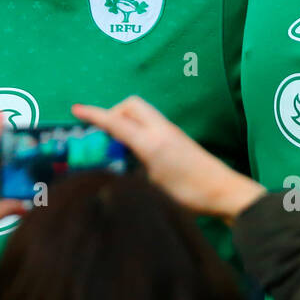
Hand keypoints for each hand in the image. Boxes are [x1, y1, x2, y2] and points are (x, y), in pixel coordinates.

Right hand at [71, 97, 263, 222]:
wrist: (224, 191)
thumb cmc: (189, 194)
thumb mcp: (152, 190)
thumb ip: (128, 178)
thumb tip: (108, 177)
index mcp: (150, 143)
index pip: (116, 122)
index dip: (94, 116)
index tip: (76, 110)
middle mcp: (160, 130)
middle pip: (130, 105)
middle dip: (112, 113)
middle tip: (102, 134)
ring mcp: (170, 132)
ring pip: (141, 113)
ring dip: (125, 120)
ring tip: (117, 145)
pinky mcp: (177, 138)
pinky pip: (149, 123)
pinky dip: (136, 129)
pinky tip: (134, 151)